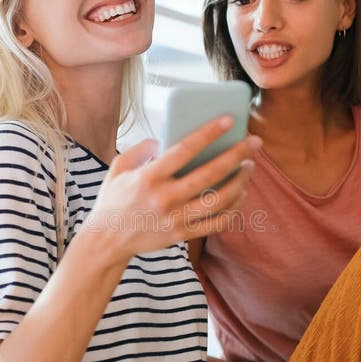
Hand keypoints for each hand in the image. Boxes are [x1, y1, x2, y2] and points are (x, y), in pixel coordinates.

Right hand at [85, 116, 260, 258]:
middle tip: (254, 142)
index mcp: (148, 177)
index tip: (229, 120)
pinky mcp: (181, 235)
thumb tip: (168, 138)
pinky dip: (232, 209)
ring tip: (249, 167)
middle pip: (210, 174)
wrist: (106, 241)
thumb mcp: (119, 167)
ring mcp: (174, 219)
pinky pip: (215, 223)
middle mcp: (164, 198)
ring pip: (218, 200)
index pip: (184, 149)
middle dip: (236, 155)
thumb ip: (142, 148)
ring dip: (239, 182)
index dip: (209, 133)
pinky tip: (240, 195)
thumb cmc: (113, 199)